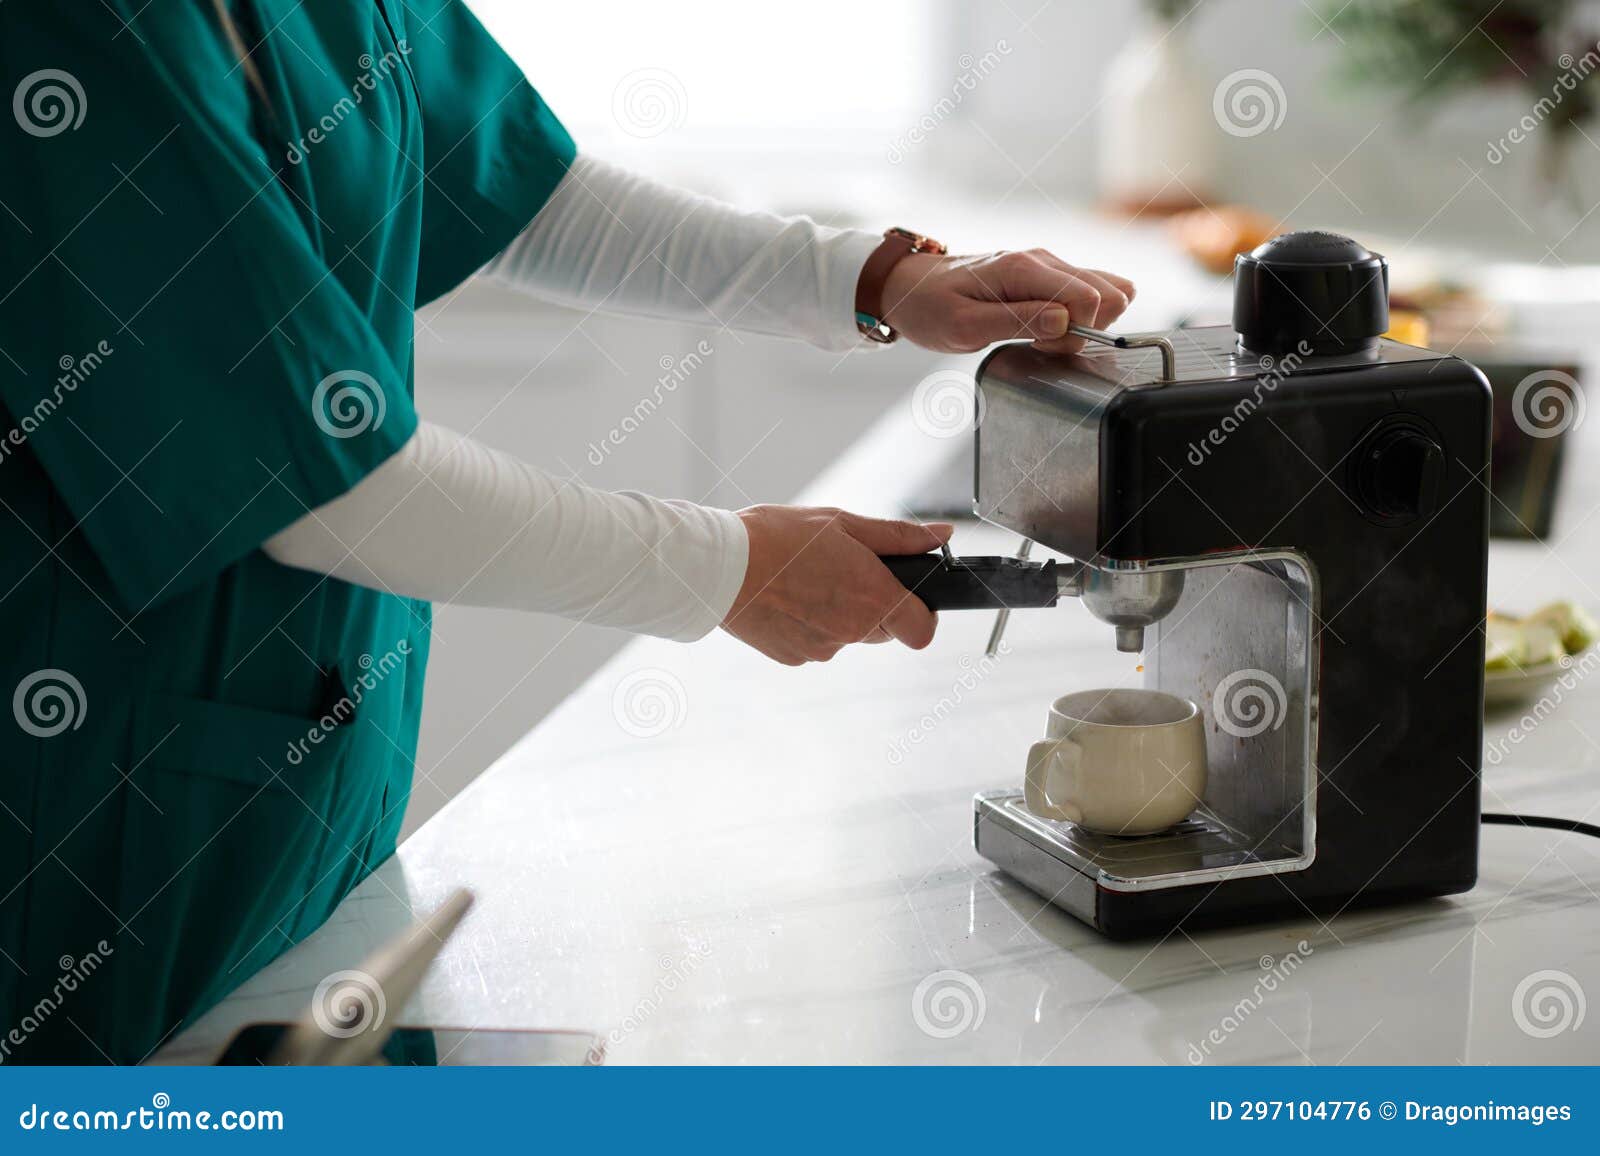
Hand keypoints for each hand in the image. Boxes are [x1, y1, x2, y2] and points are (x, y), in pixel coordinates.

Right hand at [721, 505, 953, 664]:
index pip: (923, 630)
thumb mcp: (842, 524)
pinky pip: (816, 643)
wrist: (719, 567)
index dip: (922, 614)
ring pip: (847, 635)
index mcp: (873, 597)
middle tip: (841, 571)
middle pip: (884, 629)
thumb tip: (943, 536)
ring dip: (837, 612)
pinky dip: (808, 624)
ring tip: (805, 579)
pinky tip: (786, 597)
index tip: (910, 597)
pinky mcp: (794, 658)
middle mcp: (853, 631)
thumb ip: (898, 537)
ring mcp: (822, 649)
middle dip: (874, 604)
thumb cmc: (778, 538)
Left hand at [879, 249, 1135, 353]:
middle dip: (1086, 329)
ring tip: (1043, 335)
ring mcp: (1048, 266)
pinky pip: (1089, 291)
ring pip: (1105, 292)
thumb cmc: (931, 307)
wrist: (911, 288)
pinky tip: (1053, 328)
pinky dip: (1082, 316)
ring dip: (1084, 324)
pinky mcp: (1048, 276)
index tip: (1041, 345)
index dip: (1076, 332)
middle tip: (1042, 342)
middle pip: (1109, 293)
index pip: (1090, 297)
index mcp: (1025, 268)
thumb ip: (1017, 322)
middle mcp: (1043, 260)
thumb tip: (1064, 322)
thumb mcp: (964, 326)